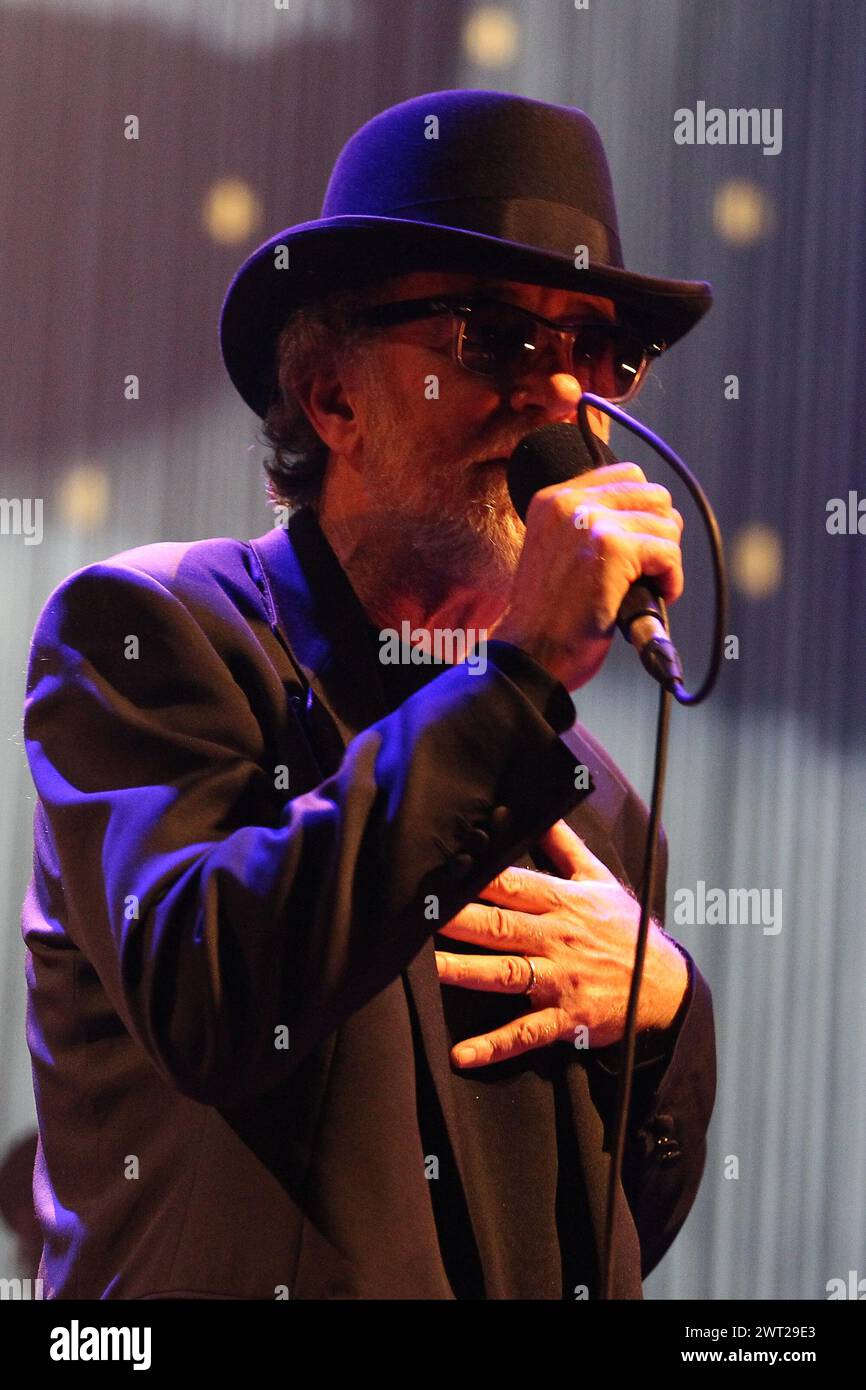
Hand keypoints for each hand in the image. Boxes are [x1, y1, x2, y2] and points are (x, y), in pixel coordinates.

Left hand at [435, 818, 688, 1068]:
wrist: (665, 985)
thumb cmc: (626, 929)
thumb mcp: (600, 880)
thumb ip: (565, 846)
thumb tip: (542, 809)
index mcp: (563, 903)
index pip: (514, 885)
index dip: (479, 878)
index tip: (444, 873)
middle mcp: (557, 939)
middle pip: (501, 926)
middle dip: (460, 920)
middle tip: (421, 915)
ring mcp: (561, 980)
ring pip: (506, 974)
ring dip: (465, 973)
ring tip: (427, 970)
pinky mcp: (565, 1018)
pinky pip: (525, 1034)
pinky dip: (494, 1046)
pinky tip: (462, 1055)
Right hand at [492, 460, 683, 690]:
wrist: (531, 652)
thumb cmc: (547, 616)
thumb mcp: (556, 550)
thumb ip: (588, 525)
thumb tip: (649, 515)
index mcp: (553, 499)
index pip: (626, 475)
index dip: (643, 511)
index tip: (636, 545)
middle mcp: (569, 502)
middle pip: (653, 495)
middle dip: (659, 533)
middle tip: (644, 568)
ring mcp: (592, 522)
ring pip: (667, 524)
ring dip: (666, 560)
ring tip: (644, 586)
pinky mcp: (614, 548)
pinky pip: (669, 553)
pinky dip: (671, 580)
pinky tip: (652, 597)